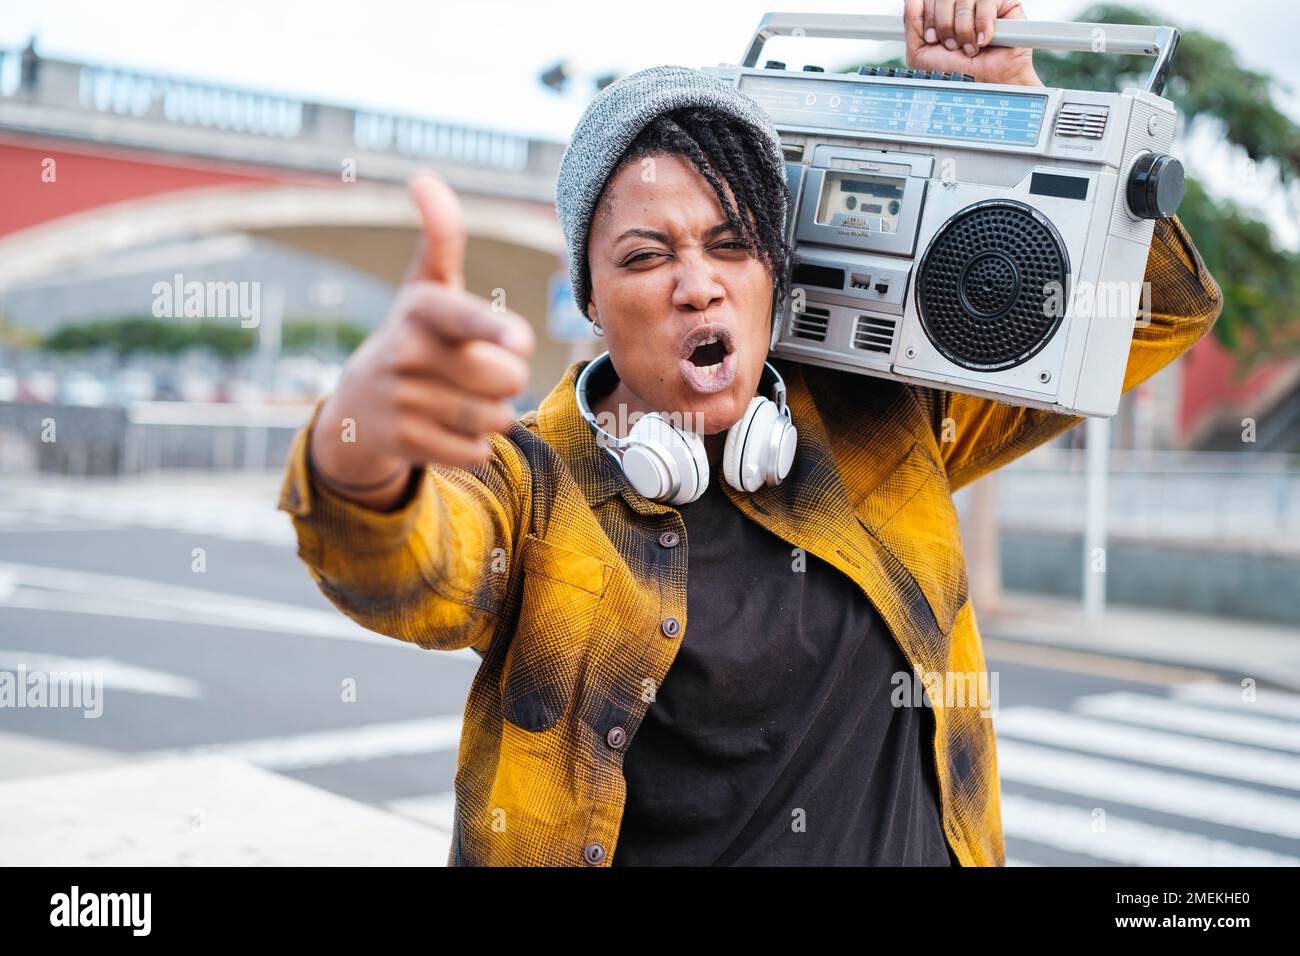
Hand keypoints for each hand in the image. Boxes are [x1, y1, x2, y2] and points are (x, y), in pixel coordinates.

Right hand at [309, 170, 535, 508]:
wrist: (356, 407)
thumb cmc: (413, 336)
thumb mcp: (423, 287)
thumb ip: (439, 237)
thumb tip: (423, 177)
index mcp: (419, 308)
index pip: (462, 317)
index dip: (494, 331)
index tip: (517, 341)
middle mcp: (404, 352)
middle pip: (504, 376)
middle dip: (508, 381)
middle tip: (482, 374)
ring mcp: (400, 400)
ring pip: (493, 417)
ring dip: (493, 415)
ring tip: (463, 402)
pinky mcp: (403, 444)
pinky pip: (474, 452)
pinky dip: (474, 447)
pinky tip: (450, 431)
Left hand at [903, 0, 1042, 86]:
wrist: (985, 84)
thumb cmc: (956, 71)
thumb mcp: (921, 53)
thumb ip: (911, 24)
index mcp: (940, 10)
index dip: (928, 19)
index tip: (932, 39)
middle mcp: (958, 3)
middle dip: (945, 26)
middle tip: (952, 46)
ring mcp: (980, 1)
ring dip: (964, 30)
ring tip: (969, 48)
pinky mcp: (1002, 2)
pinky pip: (986, 1)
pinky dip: (983, 26)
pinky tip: (983, 41)